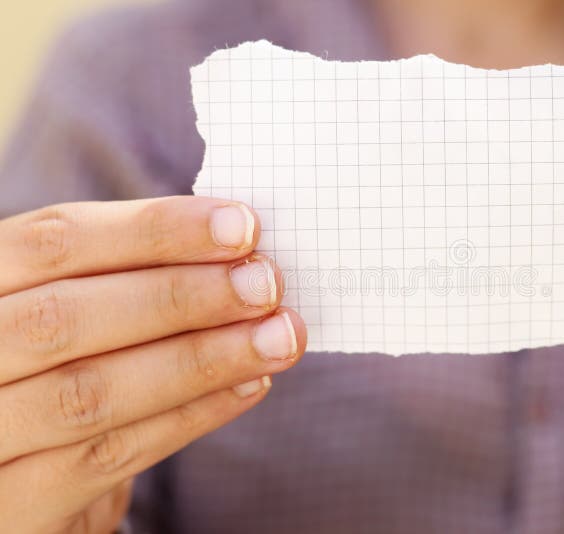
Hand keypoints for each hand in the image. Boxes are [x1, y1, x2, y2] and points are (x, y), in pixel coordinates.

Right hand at [0, 196, 306, 532]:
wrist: (17, 479)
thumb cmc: (56, 373)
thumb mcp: (72, 311)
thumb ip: (129, 279)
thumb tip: (237, 254)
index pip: (55, 241)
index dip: (154, 231)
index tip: (242, 225)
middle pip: (66, 315)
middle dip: (181, 296)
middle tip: (266, 285)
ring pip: (90, 391)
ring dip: (201, 358)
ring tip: (277, 336)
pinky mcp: (14, 504)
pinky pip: (110, 455)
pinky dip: (191, 415)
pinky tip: (250, 384)